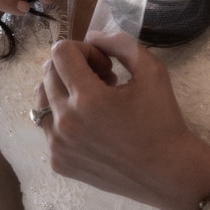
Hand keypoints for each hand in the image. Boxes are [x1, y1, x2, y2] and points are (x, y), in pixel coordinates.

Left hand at [33, 31, 209, 209]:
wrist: (167, 173)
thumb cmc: (163, 120)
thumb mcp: (152, 70)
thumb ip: (120, 43)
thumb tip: (91, 37)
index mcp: (88, 99)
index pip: (61, 52)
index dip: (84, 49)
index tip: (106, 65)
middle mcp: (65, 122)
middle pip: (49, 72)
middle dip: (74, 67)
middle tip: (104, 81)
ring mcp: (58, 145)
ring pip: (42, 98)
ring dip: (64, 90)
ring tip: (94, 102)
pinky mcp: (58, 162)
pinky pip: (48, 126)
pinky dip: (64, 116)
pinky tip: (93, 126)